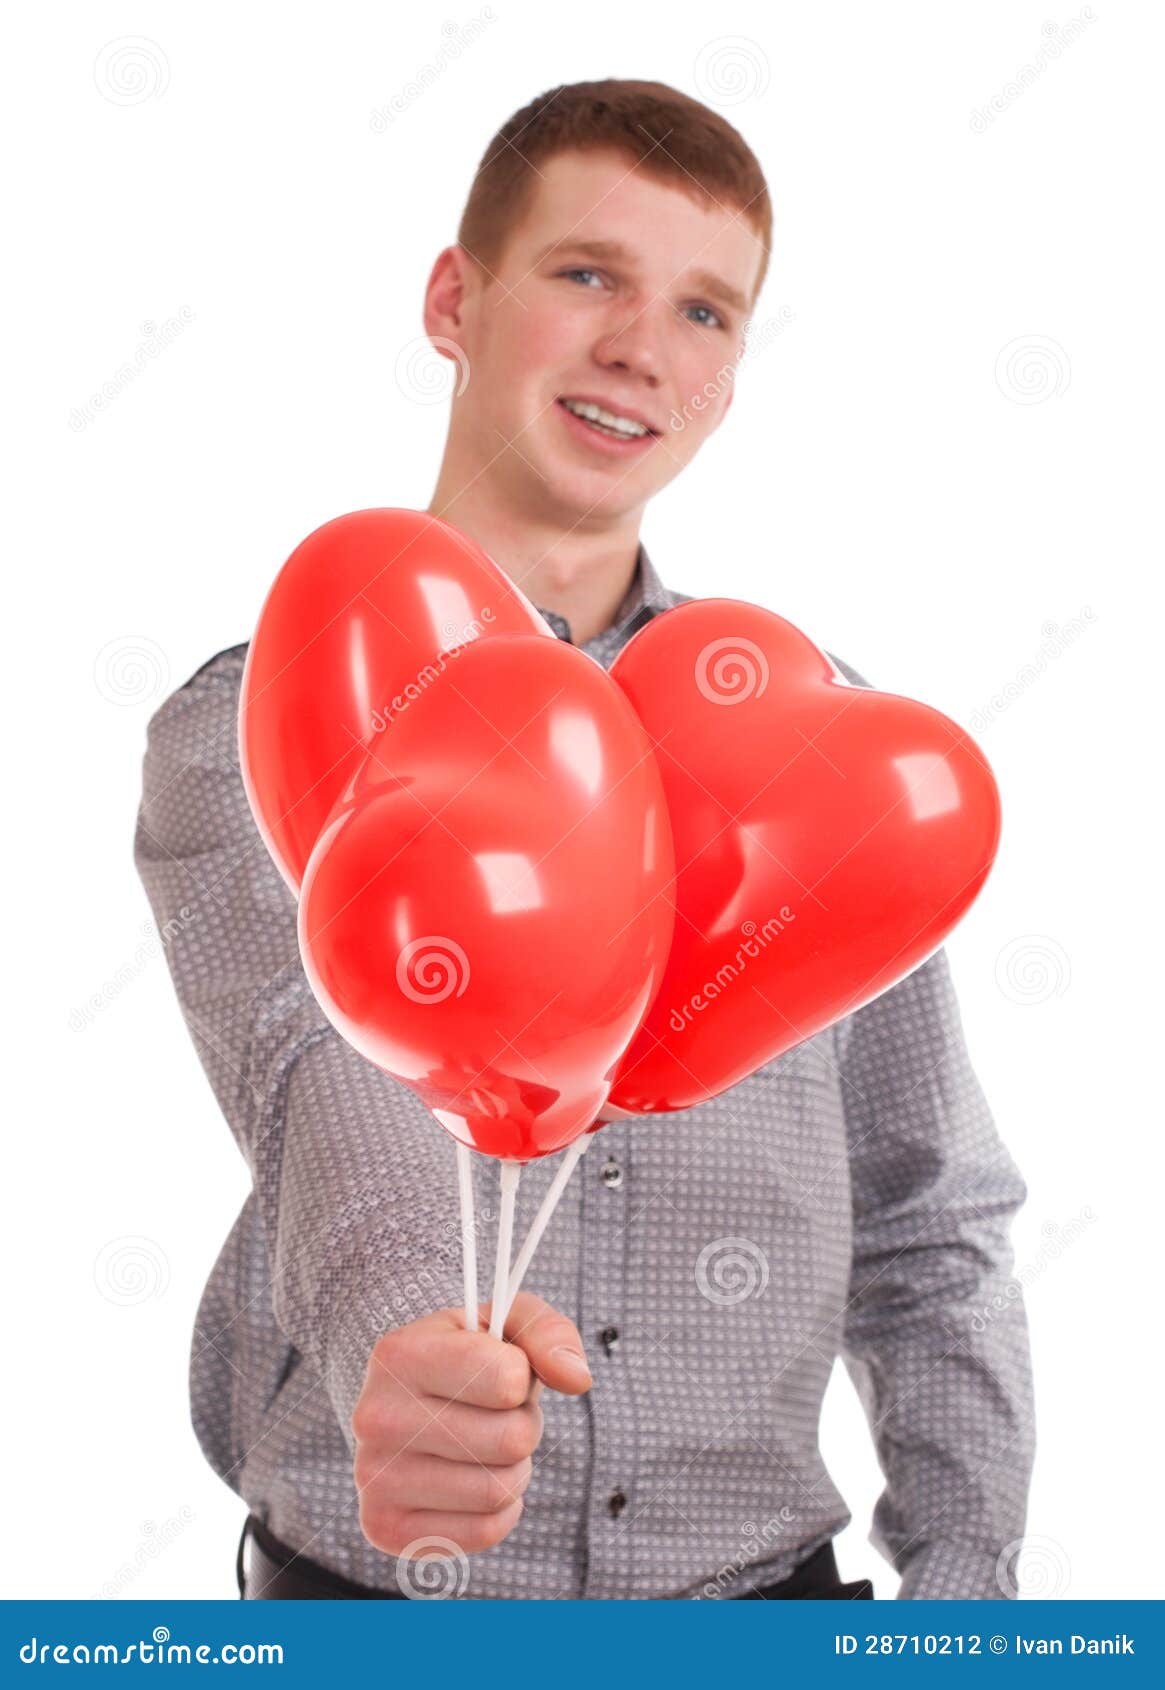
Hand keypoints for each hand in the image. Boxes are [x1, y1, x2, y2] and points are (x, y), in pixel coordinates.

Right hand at [351, 1290, 592, 1558]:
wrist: (406, 1406)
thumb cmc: (468, 1358)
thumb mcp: (507, 1323)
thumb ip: (550, 1333)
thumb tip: (577, 1379)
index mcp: (400, 1354)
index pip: (507, 1379)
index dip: (523, 1376)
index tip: (503, 1370)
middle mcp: (375, 1416)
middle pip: (511, 1440)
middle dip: (524, 1425)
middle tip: (500, 1415)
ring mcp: (375, 1477)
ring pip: (498, 1490)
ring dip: (514, 1469)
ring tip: (487, 1446)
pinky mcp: (385, 1528)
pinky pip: (484, 1531)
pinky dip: (501, 1510)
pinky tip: (475, 1481)